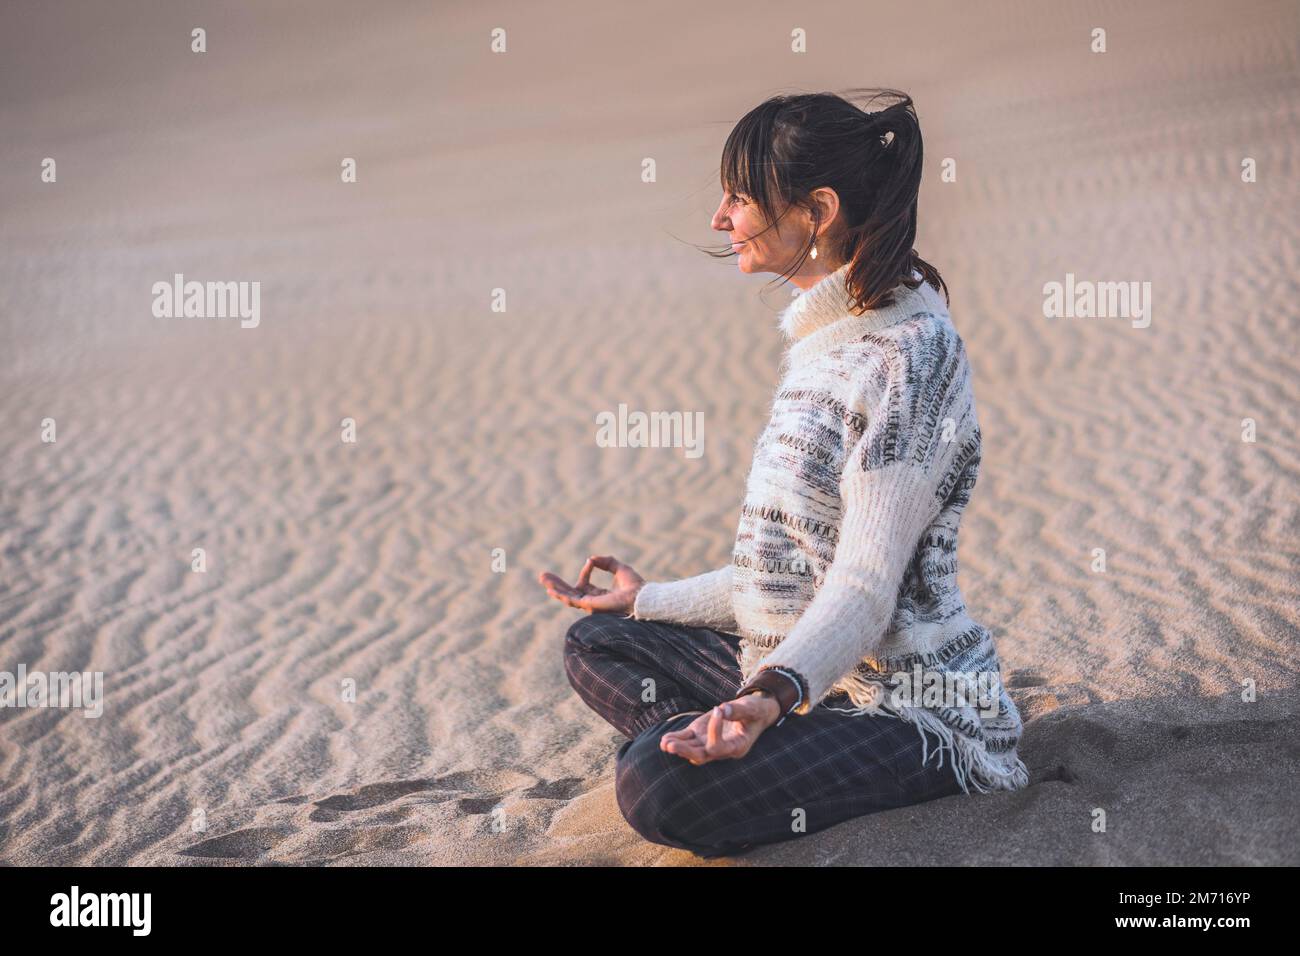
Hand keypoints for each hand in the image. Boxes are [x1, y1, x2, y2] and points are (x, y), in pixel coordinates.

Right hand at [538, 554, 645, 614]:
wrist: (641, 596)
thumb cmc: (635, 586)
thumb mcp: (619, 568)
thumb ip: (606, 562)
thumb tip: (591, 558)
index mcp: (600, 595)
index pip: (584, 584)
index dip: (585, 572)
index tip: (590, 562)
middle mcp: (593, 601)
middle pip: (570, 592)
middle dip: (556, 584)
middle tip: (542, 575)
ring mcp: (591, 605)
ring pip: (567, 597)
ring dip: (554, 588)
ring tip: (542, 578)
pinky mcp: (590, 605)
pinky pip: (572, 600)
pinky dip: (561, 594)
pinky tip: (551, 589)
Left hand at [659, 692, 781, 764]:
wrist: (754, 712)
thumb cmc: (756, 711)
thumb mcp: (751, 709)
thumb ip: (738, 710)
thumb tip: (722, 709)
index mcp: (736, 747)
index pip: (719, 746)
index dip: (714, 730)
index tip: (718, 709)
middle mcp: (722, 749)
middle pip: (700, 756)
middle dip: (685, 751)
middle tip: (670, 745)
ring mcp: (709, 742)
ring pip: (690, 750)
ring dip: (677, 747)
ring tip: (664, 742)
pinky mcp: (700, 734)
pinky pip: (686, 740)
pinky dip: (676, 739)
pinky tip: (664, 738)